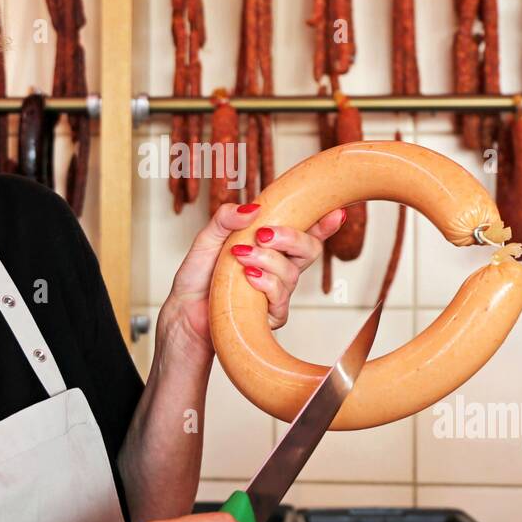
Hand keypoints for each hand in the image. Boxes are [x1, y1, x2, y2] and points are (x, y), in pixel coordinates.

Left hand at [160, 202, 346, 360]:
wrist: (184, 310)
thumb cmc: (197, 276)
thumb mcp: (208, 239)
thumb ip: (226, 219)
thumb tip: (253, 208)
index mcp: (269, 246)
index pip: (304, 232)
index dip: (325, 224)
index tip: (337, 212)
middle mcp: (278, 268)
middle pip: (308, 249)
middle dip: (292, 237)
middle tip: (264, 234)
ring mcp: (277, 291)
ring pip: (292, 272)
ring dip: (268, 259)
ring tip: (240, 256)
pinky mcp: (271, 314)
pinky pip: (280, 296)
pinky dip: (266, 283)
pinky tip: (249, 277)